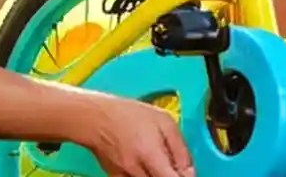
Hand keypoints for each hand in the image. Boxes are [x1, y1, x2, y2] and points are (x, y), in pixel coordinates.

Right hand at [75, 94, 194, 176]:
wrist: (95, 117)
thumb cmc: (127, 114)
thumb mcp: (163, 121)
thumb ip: (180, 149)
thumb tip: (190, 172)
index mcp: (150, 156)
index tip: (186, 174)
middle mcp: (137, 171)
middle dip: (171, 175)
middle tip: (171, 165)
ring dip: (158, 174)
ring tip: (157, 161)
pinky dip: (144, 176)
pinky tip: (145, 165)